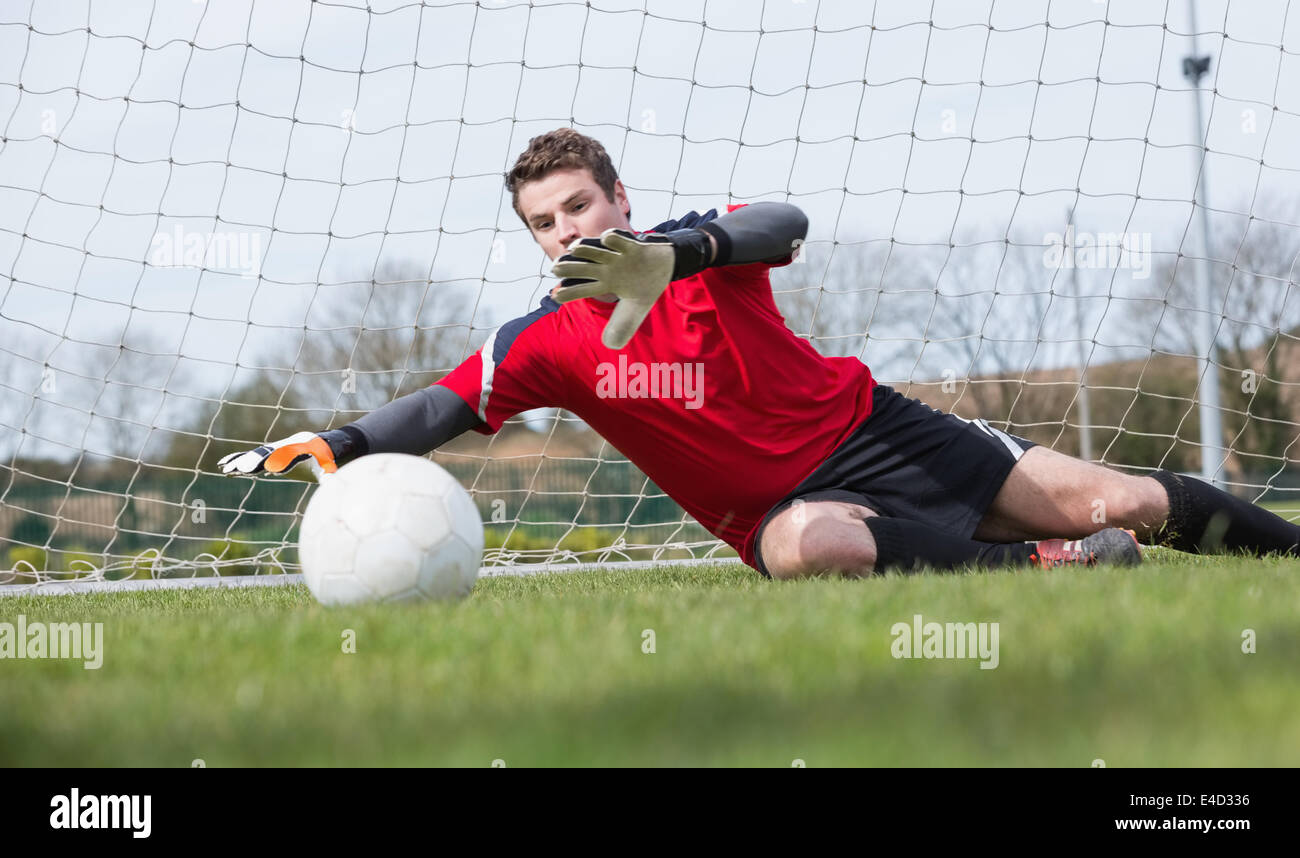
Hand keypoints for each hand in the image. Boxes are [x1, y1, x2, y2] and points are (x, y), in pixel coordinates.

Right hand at [217, 431, 337, 480]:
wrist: (316, 444)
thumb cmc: (322, 461)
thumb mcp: (327, 470)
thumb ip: (330, 477)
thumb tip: (335, 485)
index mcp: (296, 454)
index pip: (285, 458)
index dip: (277, 463)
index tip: (267, 469)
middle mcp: (281, 450)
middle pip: (266, 455)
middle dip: (254, 461)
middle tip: (240, 469)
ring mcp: (272, 451)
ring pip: (254, 455)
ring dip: (240, 461)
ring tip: (225, 469)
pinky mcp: (266, 454)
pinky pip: (249, 456)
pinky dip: (237, 460)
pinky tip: (224, 467)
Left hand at [550, 228, 694, 348]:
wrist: (666, 264)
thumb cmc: (645, 286)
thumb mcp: (634, 310)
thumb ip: (622, 326)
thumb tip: (609, 345)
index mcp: (605, 283)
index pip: (583, 289)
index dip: (569, 292)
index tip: (555, 296)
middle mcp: (607, 269)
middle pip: (583, 268)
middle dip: (568, 268)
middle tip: (555, 268)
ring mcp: (617, 256)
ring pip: (595, 251)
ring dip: (584, 249)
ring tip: (574, 249)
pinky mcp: (632, 246)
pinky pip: (619, 240)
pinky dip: (612, 239)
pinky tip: (606, 239)